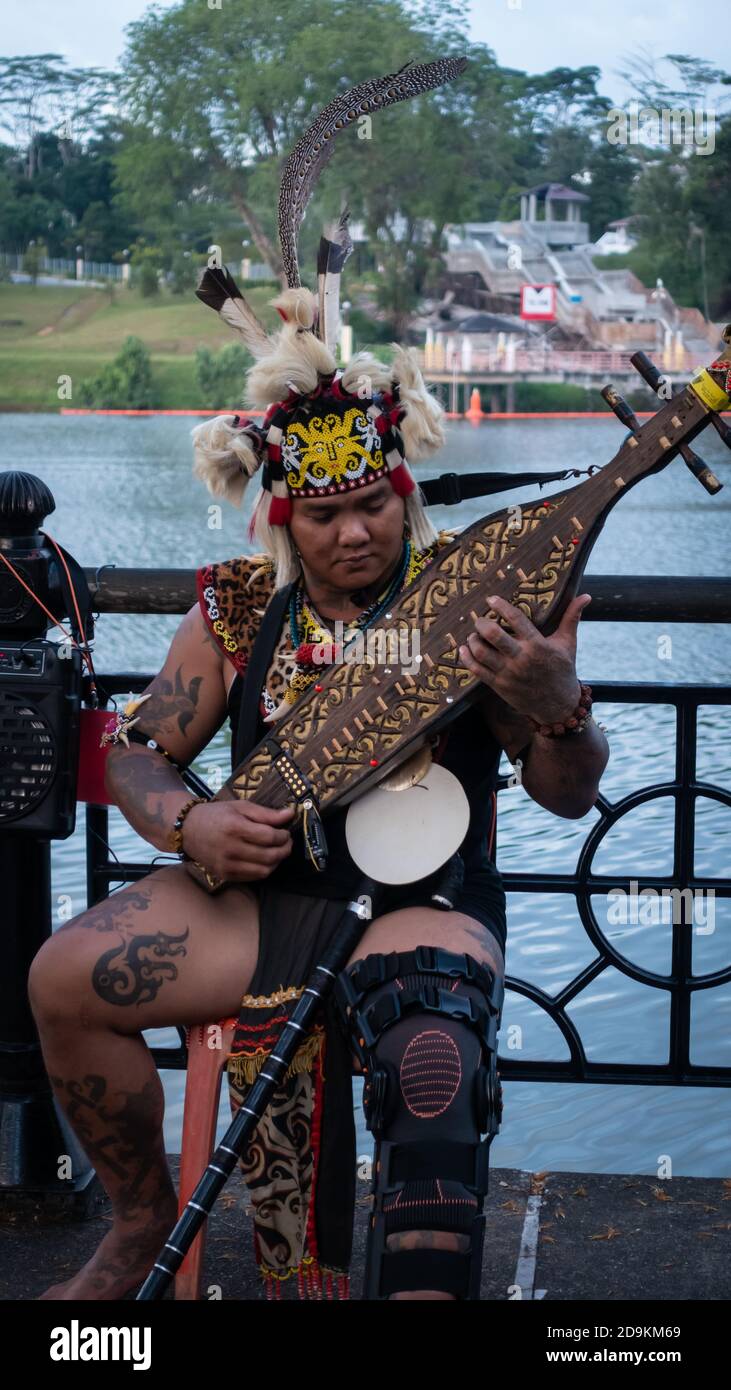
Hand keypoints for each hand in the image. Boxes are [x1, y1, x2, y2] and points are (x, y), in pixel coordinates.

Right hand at [182, 800, 294, 881]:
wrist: (188, 829)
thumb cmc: (216, 815)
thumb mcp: (240, 807)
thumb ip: (266, 813)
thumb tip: (290, 814)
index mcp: (235, 827)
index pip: (269, 837)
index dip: (283, 836)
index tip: (286, 832)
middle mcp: (230, 848)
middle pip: (270, 855)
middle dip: (285, 849)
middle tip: (287, 842)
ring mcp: (227, 865)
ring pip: (264, 870)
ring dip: (277, 862)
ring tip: (278, 851)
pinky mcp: (225, 875)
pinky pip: (253, 877)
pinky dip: (264, 869)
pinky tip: (264, 859)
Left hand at [458, 592, 591, 727]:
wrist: (558, 706)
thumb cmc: (563, 670)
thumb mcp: (568, 643)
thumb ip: (572, 618)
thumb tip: (586, 596)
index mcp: (538, 645)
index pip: (516, 619)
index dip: (501, 607)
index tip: (491, 599)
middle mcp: (522, 658)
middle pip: (493, 635)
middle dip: (482, 623)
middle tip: (479, 619)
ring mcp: (509, 673)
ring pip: (481, 652)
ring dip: (473, 640)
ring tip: (473, 635)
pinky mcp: (500, 686)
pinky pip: (477, 670)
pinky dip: (467, 658)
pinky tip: (464, 649)